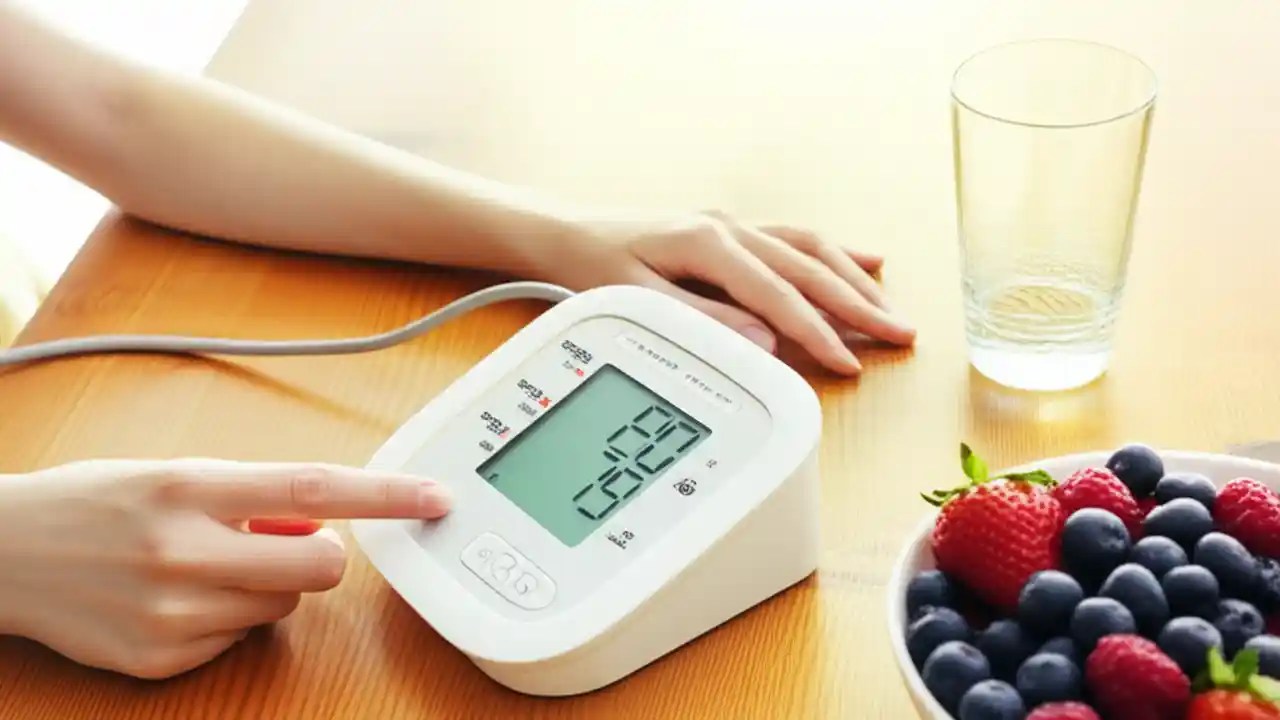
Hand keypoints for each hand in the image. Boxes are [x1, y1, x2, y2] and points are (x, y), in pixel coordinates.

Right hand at [0, 459, 449, 679]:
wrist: (4, 554)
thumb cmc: (96, 503)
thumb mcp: (174, 475)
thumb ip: (252, 498)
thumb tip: (320, 526)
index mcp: (191, 488)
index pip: (313, 489)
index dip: (385, 497)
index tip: (433, 499)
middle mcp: (183, 550)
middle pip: (321, 568)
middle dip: (323, 558)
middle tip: (288, 545)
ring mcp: (171, 612)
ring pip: (282, 608)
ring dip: (265, 588)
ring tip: (204, 567)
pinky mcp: (160, 659)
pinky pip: (239, 642)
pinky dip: (226, 621)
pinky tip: (177, 601)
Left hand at [543, 210, 915, 374]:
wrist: (562, 232)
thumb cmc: (590, 265)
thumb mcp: (637, 298)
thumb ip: (703, 320)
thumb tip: (765, 342)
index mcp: (708, 244)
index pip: (779, 296)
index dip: (818, 332)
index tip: (851, 362)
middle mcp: (728, 228)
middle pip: (810, 268)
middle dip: (859, 304)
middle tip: (902, 336)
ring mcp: (733, 225)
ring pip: (811, 249)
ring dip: (855, 280)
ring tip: (892, 310)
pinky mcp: (730, 232)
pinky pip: (796, 239)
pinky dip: (835, 253)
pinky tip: (866, 260)